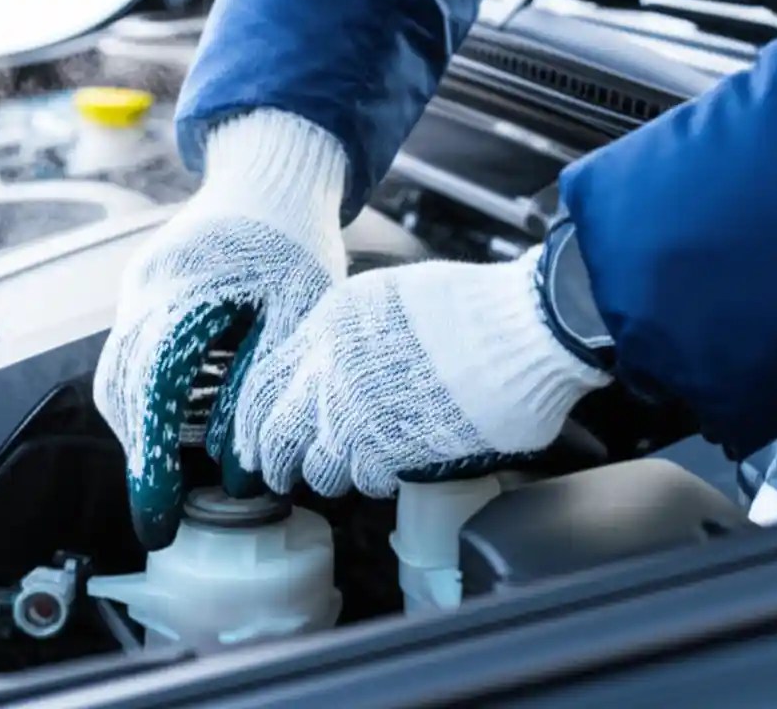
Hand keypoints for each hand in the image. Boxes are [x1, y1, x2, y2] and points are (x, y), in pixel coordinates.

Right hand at [94, 110, 346, 547]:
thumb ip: (264, 387)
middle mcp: (146, 290)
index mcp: (187, 290)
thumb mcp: (300, 312)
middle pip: (121, 391)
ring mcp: (137, 288)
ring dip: (141, 430)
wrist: (271, 168)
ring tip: (174, 473)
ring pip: (117, 378)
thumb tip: (239, 467)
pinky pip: (129, 355)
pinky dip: (147, 398)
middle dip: (141, 455)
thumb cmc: (296, 236)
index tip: (159, 516)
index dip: (152, 461)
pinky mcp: (142, 291)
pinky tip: (180, 421)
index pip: (153, 391)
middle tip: (167, 507)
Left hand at [231, 247, 611, 496]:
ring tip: (340, 473)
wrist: (526, 325)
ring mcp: (362, 410)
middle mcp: (333, 367)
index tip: (250, 439)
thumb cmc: (473, 304)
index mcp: (329, 324)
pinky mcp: (396, 445)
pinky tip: (385, 471)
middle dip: (275, 461)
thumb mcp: (389, 296)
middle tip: (277, 474)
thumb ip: (345, 332)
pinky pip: (367, 477)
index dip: (252, 419)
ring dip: (328, 474)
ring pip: (320, 465)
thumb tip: (321, 364)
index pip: (263, 383)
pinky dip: (373, 479)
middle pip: (278, 433)